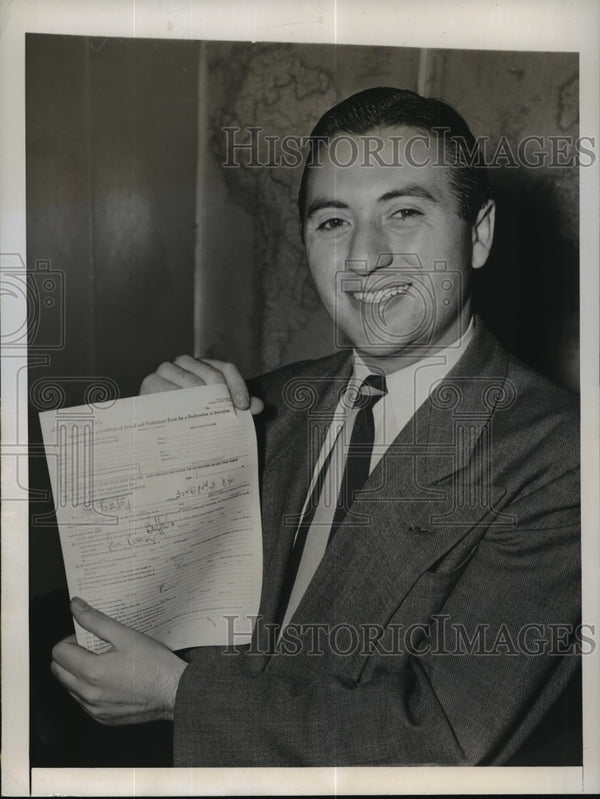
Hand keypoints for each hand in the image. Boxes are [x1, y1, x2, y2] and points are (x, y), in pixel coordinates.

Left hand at [51, 597, 186, 725]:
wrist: (174, 692)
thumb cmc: (154, 664)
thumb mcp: (125, 635)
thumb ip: (96, 621)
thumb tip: (76, 607)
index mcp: (91, 671)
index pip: (58, 652)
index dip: (72, 640)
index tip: (88, 638)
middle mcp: (88, 694)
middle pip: (58, 671)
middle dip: (71, 656)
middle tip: (94, 649)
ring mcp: (94, 709)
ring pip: (70, 687)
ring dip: (79, 673)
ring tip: (105, 663)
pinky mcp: (103, 718)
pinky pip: (84, 702)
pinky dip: (90, 689)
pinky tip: (111, 680)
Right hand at [139, 355, 263, 414]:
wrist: (153, 422)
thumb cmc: (188, 413)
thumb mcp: (213, 409)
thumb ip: (236, 405)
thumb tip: (258, 406)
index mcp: (203, 365)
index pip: (226, 368)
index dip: (238, 386)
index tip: (243, 406)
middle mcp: (184, 362)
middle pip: (211, 375)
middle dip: (224, 396)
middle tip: (230, 416)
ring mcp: (166, 370)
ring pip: (191, 383)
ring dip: (204, 401)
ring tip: (212, 418)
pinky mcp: (150, 383)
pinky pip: (169, 393)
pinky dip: (180, 404)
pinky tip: (188, 417)